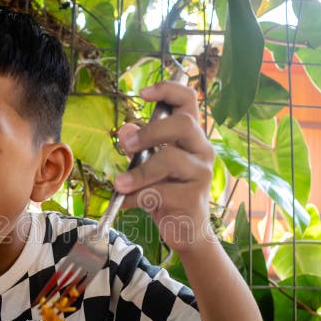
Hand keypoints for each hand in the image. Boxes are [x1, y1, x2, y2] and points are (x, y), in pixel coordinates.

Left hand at [114, 81, 216, 252]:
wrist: (186, 230)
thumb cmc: (168, 192)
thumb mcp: (148, 166)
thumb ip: (138, 147)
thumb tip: (124, 131)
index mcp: (191, 136)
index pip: (188, 100)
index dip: (168, 89)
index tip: (142, 92)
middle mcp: (202, 150)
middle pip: (182, 124)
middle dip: (150, 131)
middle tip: (126, 144)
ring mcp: (201, 174)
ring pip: (170, 159)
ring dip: (139, 172)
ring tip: (119, 184)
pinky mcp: (193, 198)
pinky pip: (160, 192)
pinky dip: (137, 197)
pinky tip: (126, 203)